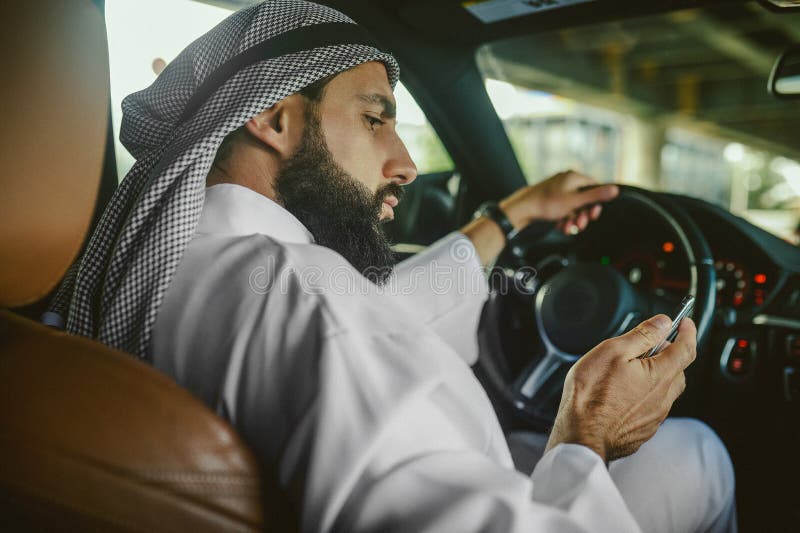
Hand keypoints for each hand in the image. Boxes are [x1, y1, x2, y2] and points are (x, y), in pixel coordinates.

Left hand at [499, 170, 617, 234]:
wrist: (522, 210)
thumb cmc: (546, 204)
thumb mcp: (575, 202)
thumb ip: (595, 196)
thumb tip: (615, 189)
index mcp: (574, 177)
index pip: (595, 187)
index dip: (596, 203)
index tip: (593, 215)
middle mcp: (566, 181)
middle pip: (584, 199)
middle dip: (583, 214)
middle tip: (580, 225)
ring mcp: (558, 189)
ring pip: (573, 206)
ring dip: (573, 219)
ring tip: (568, 228)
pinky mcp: (551, 199)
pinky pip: (564, 209)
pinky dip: (564, 218)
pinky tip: (560, 226)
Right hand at [545, 315, 695, 462]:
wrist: (581, 436)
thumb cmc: (591, 395)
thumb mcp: (613, 351)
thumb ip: (642, 335)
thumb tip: (663, 323)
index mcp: (660, 375)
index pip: (686, 349)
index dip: (688, 333)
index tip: (686, 323)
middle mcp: (663, 398)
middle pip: (678, 371)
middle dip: (670, 355)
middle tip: (652, 346)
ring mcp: (654, 418)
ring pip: (665, 392)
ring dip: (657, 377)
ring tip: (632, 371)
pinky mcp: (642, 431)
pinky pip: (652, 408)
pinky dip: (645, 396)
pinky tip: (623, 395)